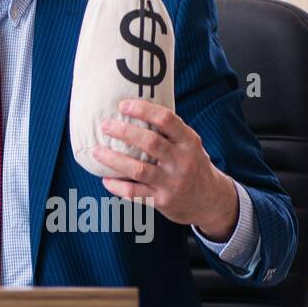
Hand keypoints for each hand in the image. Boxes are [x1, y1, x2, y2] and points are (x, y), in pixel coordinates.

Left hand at [93, 99, 238, 240]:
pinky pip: (135, 193)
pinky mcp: (163, 201)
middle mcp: (182, 161)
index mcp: (189, 142)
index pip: (166, 119)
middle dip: (124, 132)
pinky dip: (118, 187)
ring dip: (113, 159)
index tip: (123, 105)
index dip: (143, 110)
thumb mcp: (190, 145)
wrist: (211, 201)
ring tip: (96, 151)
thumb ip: (169, 131)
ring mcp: (172, 182)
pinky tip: (105, 180)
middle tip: (105, 125)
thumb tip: (132, 109)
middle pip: (150, 142)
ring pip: (138, 169)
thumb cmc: (192, 165)